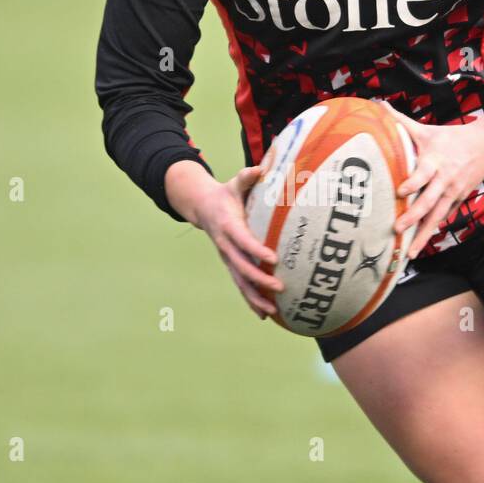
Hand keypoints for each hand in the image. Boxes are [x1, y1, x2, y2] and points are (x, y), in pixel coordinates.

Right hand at [191, 164, 285, 320]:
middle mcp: (226, 246)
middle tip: (279, 287)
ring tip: (271, 311)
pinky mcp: (231, 265)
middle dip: (259, 279)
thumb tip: (259, 168)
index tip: (273, 258)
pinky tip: (265, 314)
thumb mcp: (234, 183)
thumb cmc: (226, 194)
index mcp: (228, 226)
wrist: (203, 208)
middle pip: (242, 267)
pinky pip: (241, 285)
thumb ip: (247, 177)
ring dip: (255, 297)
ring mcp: (228, 258)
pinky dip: (251, 300)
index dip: (256, 250)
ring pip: (240, 282)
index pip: (243, 241)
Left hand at [382, 103, 483, 258]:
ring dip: (423, 235)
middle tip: (397, 228)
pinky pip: (444, 218)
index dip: (412, 183)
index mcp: (436, 161)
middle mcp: (445, 180)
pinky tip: (420, 245)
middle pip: (429, 201)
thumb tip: (378, 104)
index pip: (423, 174)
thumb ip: (401, 121)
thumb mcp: (427, 130)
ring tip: (410, 251)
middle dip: (414, 216)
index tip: (399, 192)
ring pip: (437, 217)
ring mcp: (453, 193)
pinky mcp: (458, 200)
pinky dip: (432, 232)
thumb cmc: (450, 137)